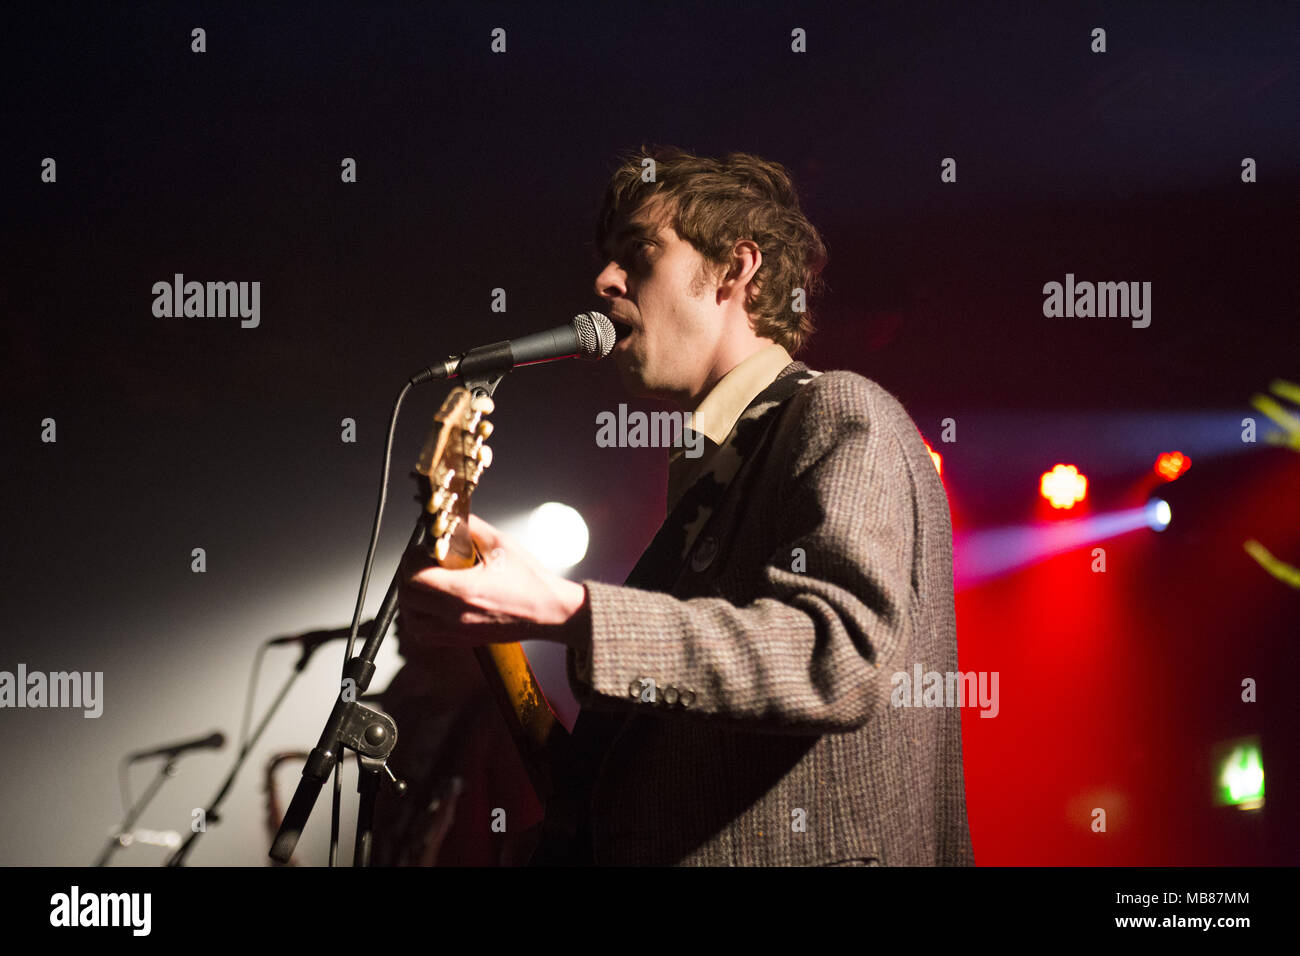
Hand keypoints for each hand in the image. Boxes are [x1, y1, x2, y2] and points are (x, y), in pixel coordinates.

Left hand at [398, 514, 588, 648]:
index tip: (419, 551)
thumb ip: (471, 527)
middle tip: (419, 564)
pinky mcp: (463, 640)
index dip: (410, 561)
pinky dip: (420, 622)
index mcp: (464, 590)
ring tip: (422, 586)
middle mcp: (456, 614)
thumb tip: (451, 517)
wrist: (549, 612)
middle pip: (408, 599)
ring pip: (412, 623)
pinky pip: (426, 636)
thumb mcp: (501, 544)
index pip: (415, 578)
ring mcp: (458, 630)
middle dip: (407, 577)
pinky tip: (430, 607)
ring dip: (410, 603)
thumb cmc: (530, 581)